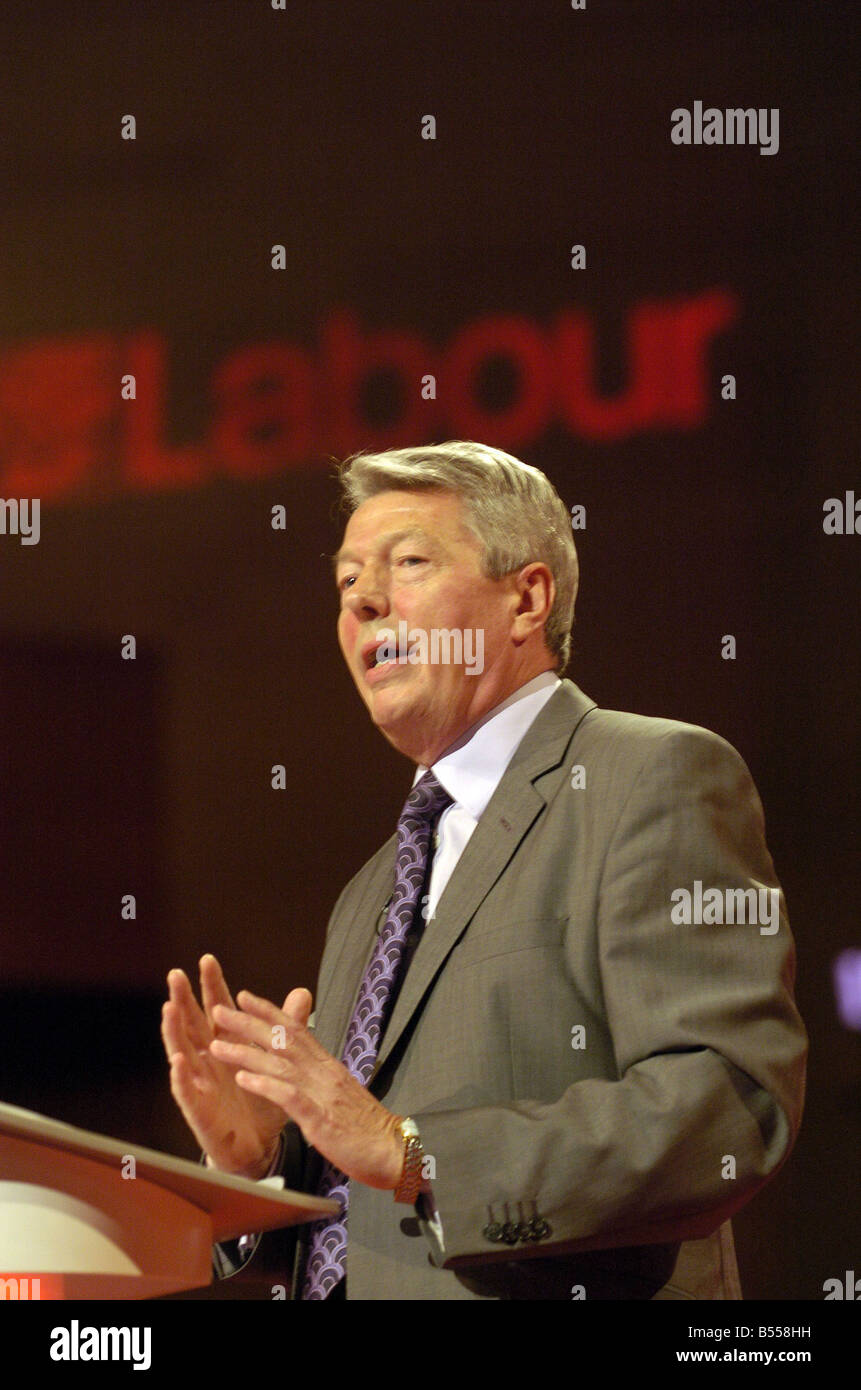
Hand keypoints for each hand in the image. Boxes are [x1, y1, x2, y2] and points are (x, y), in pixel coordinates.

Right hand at [161, 954, 295, 1179]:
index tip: (208, 960)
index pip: (217, 1010)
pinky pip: (186, 1092)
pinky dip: (180, 1077)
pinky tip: (177, 1061)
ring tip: (169, 1008)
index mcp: (226, 1045)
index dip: (212, 986)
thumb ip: (286, 1026)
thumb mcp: (277, 1060)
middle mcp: (208, 1061)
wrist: (258, 1147)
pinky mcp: (199, 1111)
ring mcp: (200, 1085)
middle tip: (176, 975)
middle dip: (183, 999)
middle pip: (192, 1024)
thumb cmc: (260, 1102)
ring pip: (182, 1053)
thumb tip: (302, 992)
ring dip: (173, 1031)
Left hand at [209, 990, 403, 1190]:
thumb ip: (321, 1077)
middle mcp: (324, 1073)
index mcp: (328, 1067)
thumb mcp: (341, 1094)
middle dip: (248, 1023)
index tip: (245, 997)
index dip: (269, 1011)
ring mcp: (322, 1095)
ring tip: (218, 1046)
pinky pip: (289, 1098)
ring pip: (279, 1064)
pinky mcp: (321, 1119)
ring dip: (246, 1053)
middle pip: (282, 1040)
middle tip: (219, 1009)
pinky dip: (265, 1086)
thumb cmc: (368, 1127)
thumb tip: (305, 1065)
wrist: (395, 1151)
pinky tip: (243, 1080)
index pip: (296, 1029)